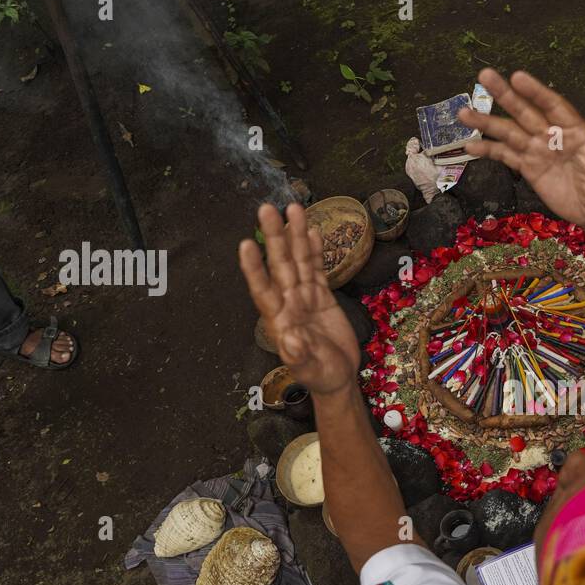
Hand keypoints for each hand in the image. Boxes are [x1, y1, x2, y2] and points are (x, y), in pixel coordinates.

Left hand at [238, 202, 359, 396]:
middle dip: (275, 237)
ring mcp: (305, 297)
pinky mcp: (321, 297)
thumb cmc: (321, 376)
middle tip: (267, 209)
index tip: (247, 245)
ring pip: (298, 260)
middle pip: (280, 265)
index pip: (263, 289)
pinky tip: (312, 231)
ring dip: (295, 234)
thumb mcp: (311, 369)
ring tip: (294, 207)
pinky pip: (316, 269)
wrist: (338, 378)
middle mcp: (289, 303)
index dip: (254, 268)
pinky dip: (314, 250)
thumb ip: (299, 355)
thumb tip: (290, 338)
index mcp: (280, 319)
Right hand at [460, 69, 584, 235]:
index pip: (553, 106)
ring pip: (509, 131)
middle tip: (485, 75)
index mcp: (574, 130)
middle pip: (526, 111)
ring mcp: (538, 150)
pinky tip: (470, 145)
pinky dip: (488, 150)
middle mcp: (553, 135)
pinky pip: (506, 156)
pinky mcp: (529, 167)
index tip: (518, 76)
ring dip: (487, 122)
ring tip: (463, 113)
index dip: (536, 92)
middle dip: (505, 95)